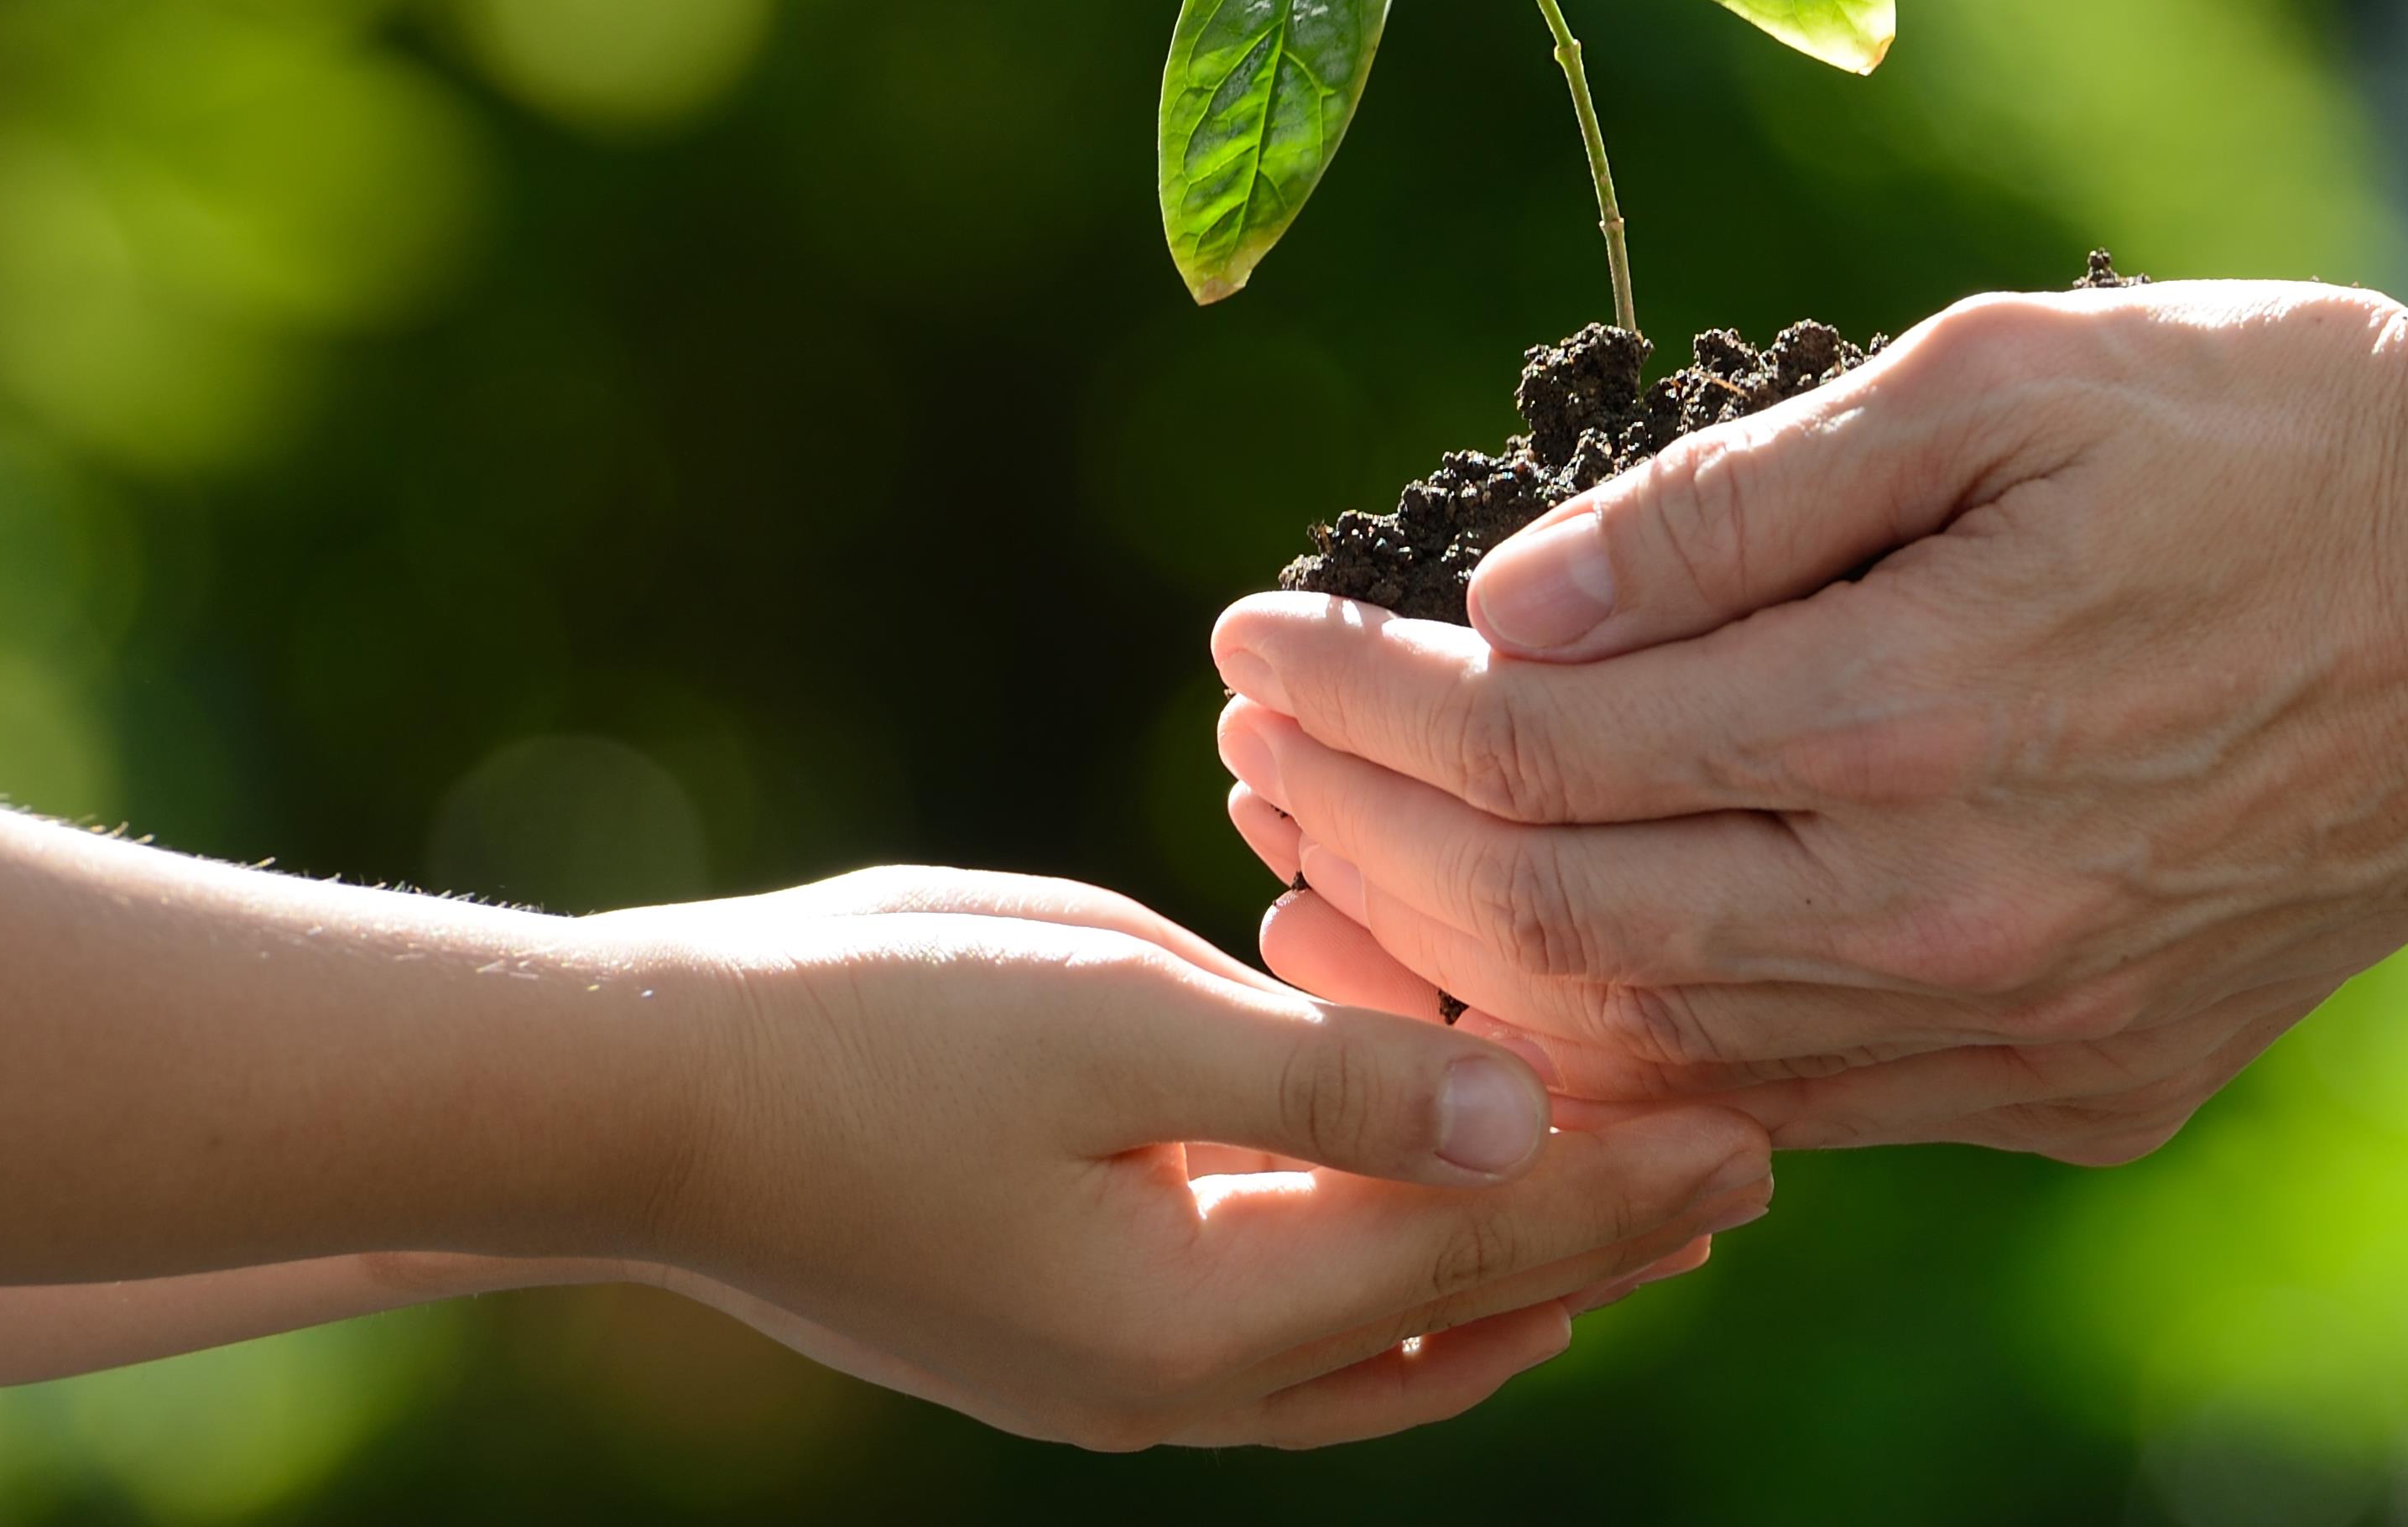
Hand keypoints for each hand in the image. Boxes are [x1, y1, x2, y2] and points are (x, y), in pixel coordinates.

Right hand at [597, 865, 1770, 1448]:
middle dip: (1604, 1241)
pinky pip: (1299, 1332)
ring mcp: (1127, 1374)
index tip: (1759, 1129)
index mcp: (1206, 1317)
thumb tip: (1525, 1123)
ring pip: (1387, 1346)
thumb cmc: (872, 1032)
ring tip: (1634, 1212)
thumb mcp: (1117, 1025)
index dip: (1627, 1185)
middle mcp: (1183, 1383)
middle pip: (1458, 1314)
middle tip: (1744, 1162)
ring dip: (1516, 1271)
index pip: (1481, 1248)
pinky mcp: (1083, 1331)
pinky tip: (1446, 1224)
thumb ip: (1331, 1085)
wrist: (647, 1101)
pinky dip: (1401, 1279)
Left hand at [1209, 282, 2407, 1161]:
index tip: (1248, 633)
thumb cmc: (2285, 430)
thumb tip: (1510, 600)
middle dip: (1362, 842)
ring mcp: (2031, 1034)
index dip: (1359, 702)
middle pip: (1558, 931)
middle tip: (1247, 749)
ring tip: (1333, 876)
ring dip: (1468, 973)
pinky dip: (1645, 1054)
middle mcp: (1960, 920)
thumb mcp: (2010, 377)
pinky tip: (1556, 979)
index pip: (1538, 749)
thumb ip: (1747, 500)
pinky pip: (1804, 1109)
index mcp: (1923, 716)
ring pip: (1662, 1059)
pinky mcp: (2092, 1087)